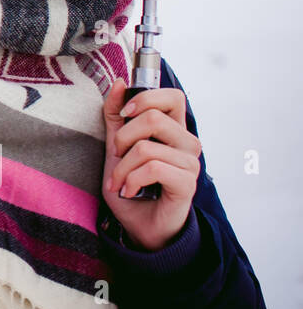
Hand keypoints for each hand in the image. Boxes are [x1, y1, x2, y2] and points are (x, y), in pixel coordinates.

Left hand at [100, 77, 199, 250]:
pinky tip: (129, 191)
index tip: (125, 114)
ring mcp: (191, 164)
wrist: (139, 225)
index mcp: (174, 129)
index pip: (173, 96)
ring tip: (119, 181)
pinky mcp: (188, 184)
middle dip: (123, 137)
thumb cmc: (131, 185)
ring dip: (122, 166)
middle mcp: (188, 143)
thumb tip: (120, 83)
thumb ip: (117, 115)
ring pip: (147, 147)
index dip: (146, 98)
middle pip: (154, 117)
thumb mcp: (116, 146)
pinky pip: (152, 168)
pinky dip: (131, 180)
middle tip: (117, 155)